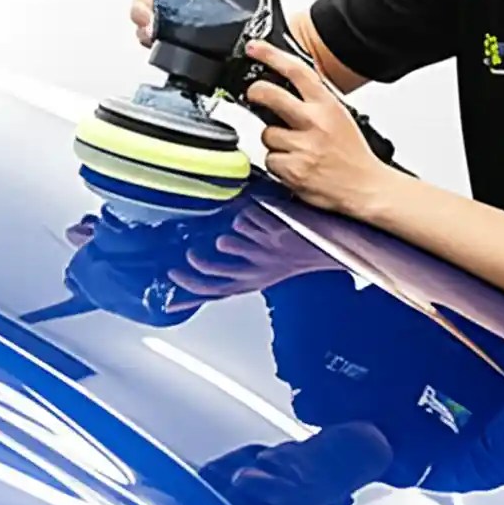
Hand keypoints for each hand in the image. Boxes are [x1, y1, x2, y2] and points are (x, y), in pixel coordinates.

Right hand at [130, 0, 273, 47]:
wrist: (230, 20)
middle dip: (145, 2)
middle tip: (151, 14)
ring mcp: (164, 8)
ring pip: (141, 11)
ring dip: (143, 22)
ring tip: (151, 33)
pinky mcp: (163, 30)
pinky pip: (146, 33)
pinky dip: (147, 40)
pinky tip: (154, 45)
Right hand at [166, 203, 340, 307]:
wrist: (332, 246)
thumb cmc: (292, 256)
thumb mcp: (260, 271)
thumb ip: (233, 266)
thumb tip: (208, 256)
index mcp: (250, 280)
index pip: (213, 292)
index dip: (189, 292)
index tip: (171, 284)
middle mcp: (256, 270)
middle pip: (220, 275)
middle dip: (200, 267)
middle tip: (188, 256)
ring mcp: (266, 253)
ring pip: (238, 248)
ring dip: (229, 243)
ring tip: (224, 236)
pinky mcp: (278, 234)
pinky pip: (254, 223)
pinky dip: (248, 217)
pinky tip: (249, 212)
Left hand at [245, 40, 393, 216]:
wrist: (366, 187)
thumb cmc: (353, 154)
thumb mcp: (340, 116)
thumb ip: (314, 102)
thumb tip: (286, 90)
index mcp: (327, 105)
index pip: (296, 70)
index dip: (270, 55)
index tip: (254, 48)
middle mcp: (314, 123)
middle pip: (269, 95)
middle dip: (255, 92)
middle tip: (254, 95)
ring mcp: (302, 147)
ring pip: (267, 134)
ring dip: (274, 141)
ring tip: (294, 149)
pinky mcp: (292, 170)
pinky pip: (270, 160)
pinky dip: (278, 164)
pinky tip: (295, 166)